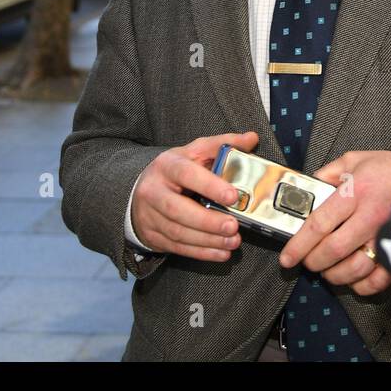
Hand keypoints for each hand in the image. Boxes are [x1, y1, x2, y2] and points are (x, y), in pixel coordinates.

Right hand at [130, 131, 259, 261]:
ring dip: (208, 240)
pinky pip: (178, 247)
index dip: (209, 185)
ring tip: (233, 240)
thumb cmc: (175, 171)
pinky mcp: (153, 235)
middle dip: (208, 221)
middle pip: (178, 209)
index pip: (186, 174)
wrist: (140, 190)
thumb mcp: (194, 152)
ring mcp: (150, 215)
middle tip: (233, 226)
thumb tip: (251, 138)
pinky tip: (222, 252)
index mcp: (167, 166)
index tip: (232, 196)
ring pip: (178, 232)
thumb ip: (222, 145)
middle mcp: (154, 191)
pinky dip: (202, 252)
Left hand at [279, 150, 390, 295]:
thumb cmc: (388, 171)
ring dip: (334, 275)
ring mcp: (386, 237)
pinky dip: (362, 286)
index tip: (287, 257)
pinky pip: (379, 279)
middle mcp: (370, 216)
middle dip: (314, 261)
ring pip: (354, 269)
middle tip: (308, 261)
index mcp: (356, 192)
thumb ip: (328, 173)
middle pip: (333, 250)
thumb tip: (307, 188)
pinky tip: (352, 280)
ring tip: (327, 270)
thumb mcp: (355, 159)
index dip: (298, 244)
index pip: (319, 224)